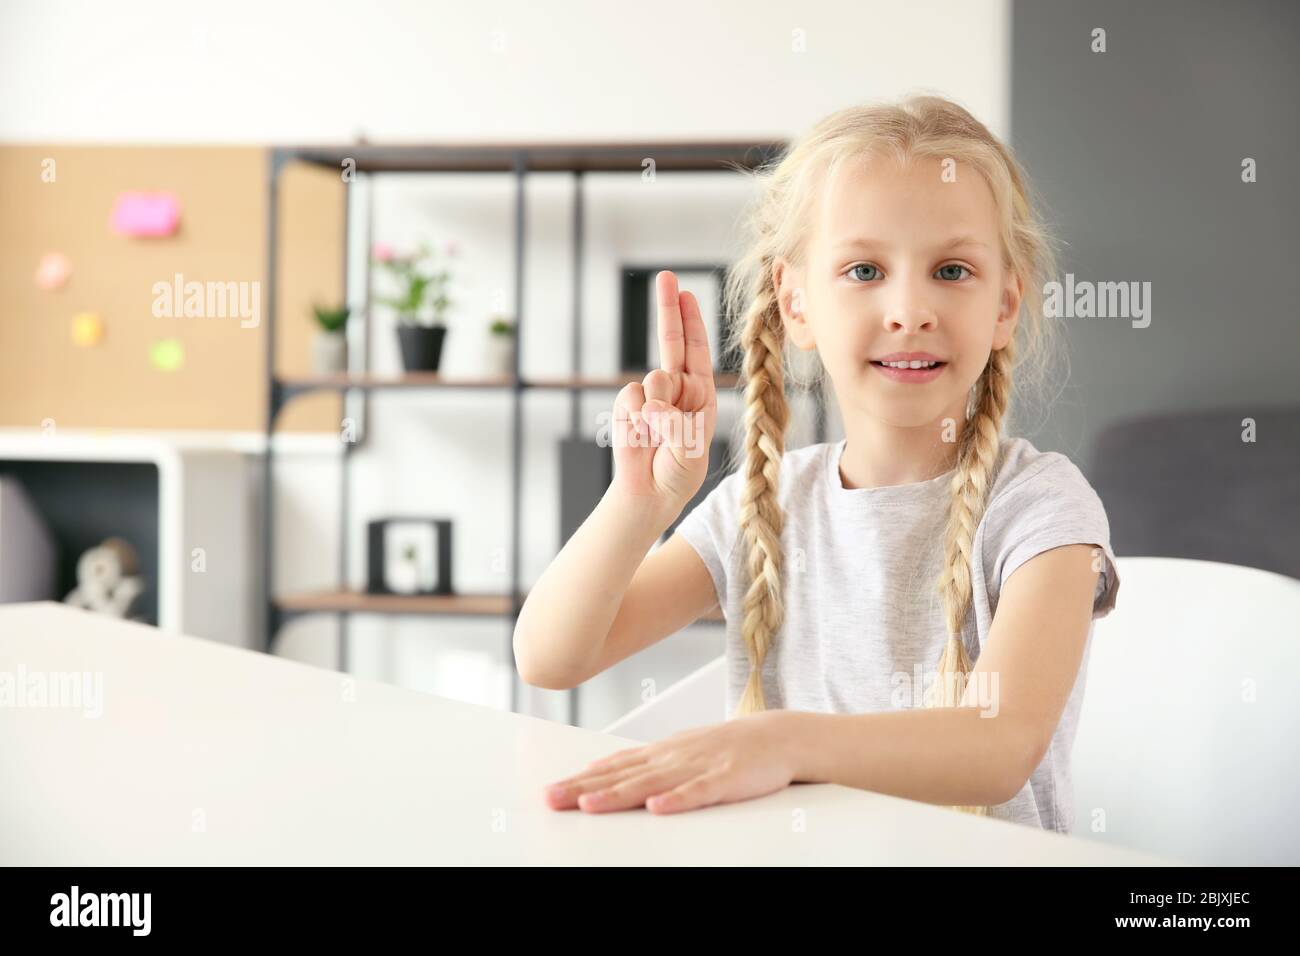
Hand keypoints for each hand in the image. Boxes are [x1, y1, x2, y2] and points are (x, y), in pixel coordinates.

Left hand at [542, 711, 797, 814]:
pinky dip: (678, 800)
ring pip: (652, 783)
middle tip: (551, 799)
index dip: (579, 780)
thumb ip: (641, 764)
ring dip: (619, 794)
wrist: (778, 736)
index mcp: (660, 753)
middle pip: (622, 776)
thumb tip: (599, 771)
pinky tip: (657, 808)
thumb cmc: (726, 747)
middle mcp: (672, 757)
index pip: (612, 768)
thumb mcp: (678, 751)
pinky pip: (699, 792)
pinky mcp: (726, 779)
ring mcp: (698, 767)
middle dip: (584, 788)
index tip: (549, 792)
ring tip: (589, 805)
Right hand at [611, 271, 718, 511]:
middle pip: (671, 340)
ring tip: (657, 436)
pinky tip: (639, 434)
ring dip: (657, 408)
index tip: (687, 293)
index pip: (696, 350)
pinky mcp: (626, 405)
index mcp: (699, 393)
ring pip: (654, 380)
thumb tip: (649, 400)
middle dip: (668, 308)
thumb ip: (675, 424)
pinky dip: (635, 416)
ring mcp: (649, 395)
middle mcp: (675, 388)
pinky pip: (630, 397)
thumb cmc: (679, 473)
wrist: (649, 494)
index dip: (692, 321)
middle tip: (666, 276)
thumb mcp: (690, 450)